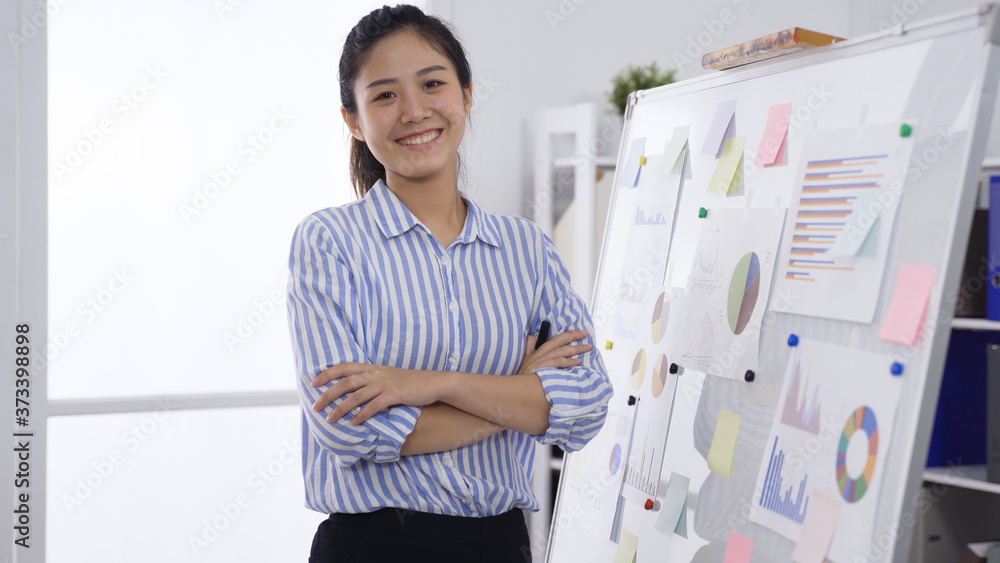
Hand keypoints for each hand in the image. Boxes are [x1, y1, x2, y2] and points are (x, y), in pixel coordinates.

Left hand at [310, 363, 440, 424]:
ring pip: (357, 396)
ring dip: (341, 408)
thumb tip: (354, 392)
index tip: (313, 382)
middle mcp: (376, 374)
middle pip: (346, 382)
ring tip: (330, 419)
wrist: (433, 383)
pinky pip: (374, 406)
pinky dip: (362, 415)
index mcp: (372, 368)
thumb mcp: (387, 376)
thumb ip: (371, 381)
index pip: (345, 367)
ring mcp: (385, 384)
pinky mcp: (395, 395)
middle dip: (328, 394)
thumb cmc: (409, 382)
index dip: (328, 374)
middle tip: (315, 406)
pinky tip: (354, 423)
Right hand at [517, 329, 591, 375]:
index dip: (566, 335)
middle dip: (572, 336)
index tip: (579, 333)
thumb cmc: (520, 381)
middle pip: (557, 342)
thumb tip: (537, 339)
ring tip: (587, 348)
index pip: (552, 340)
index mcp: (534, 354)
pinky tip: (577, 362)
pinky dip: (568, 362)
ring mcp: (537, 362)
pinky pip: (556, 362)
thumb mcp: (524, 365)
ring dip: (574, 349)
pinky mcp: (538, 369)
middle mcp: (536, 356)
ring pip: (559, 351)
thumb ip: (530, 351)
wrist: (510, 391)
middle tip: (585, 334)